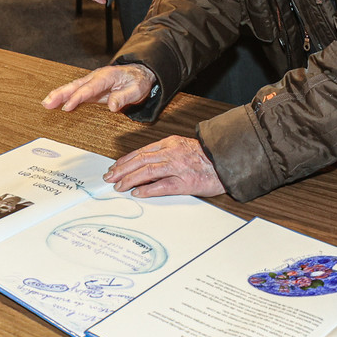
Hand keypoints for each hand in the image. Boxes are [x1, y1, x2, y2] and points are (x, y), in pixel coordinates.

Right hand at [42, 64, 155, 112]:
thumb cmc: (138, 81)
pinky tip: (54, 101)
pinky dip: (63, 95)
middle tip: (47, 103)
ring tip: (46, 103)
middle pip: (75, 85)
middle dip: (60, 94)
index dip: (77, 98)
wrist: (139, 73)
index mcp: (106, 76)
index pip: (89, 88)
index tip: (67, 107)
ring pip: (72, 87)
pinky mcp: (91, 88)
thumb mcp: (136, 90)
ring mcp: (92, 82)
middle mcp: (96, 77)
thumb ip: (124, 97)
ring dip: (58, 94)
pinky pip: (75, 91)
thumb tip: (112, 106)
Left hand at [103, 136, 224, 197]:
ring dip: (130, 179)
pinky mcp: (185, 182)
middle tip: (109, 177)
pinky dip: (148, 189)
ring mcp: (178, 168)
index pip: (141, 151)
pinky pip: (163, 186)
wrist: (227, 160)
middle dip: (122, 169)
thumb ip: (165, 153)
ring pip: (147, 171)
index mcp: (170, 143)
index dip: (125, 160)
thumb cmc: (206, 156)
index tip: (115, 167)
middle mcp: (171, 153)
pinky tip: (137, 193)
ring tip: (119, 185)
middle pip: (140, 160)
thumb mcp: (182, 147)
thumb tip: (145, 162)